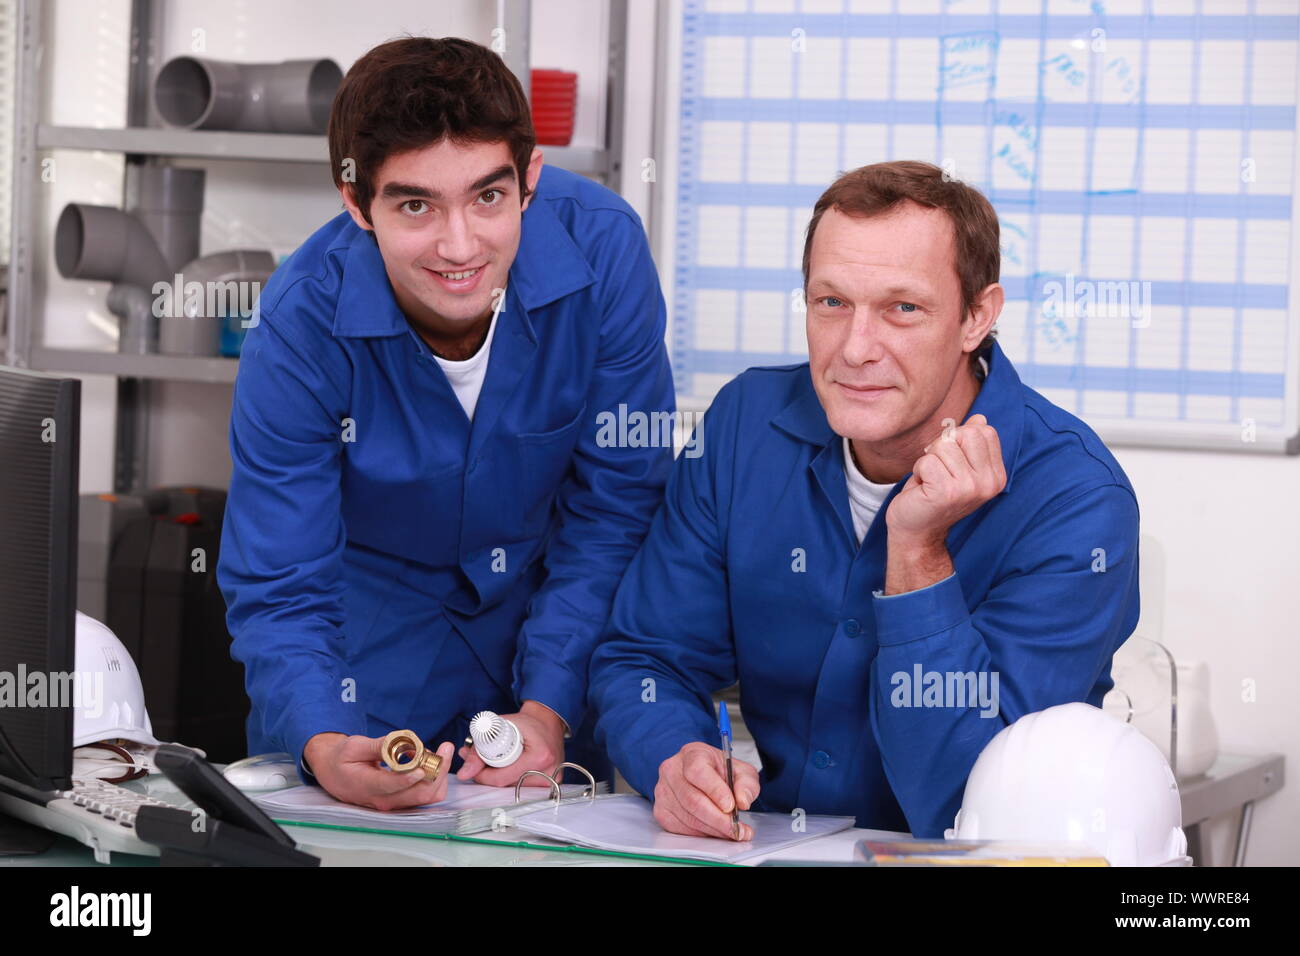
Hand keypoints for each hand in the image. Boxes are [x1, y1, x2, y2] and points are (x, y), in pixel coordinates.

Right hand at [303, 732, 454, 810]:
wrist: (333, 773)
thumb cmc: (342, 759)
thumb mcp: (354, 746)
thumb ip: (377, 746)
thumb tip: (398, 742)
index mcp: (368, 786)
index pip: (394, 786)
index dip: (411, 776)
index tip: (422, 763)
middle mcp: (383, 800)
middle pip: (420, 794)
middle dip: (438, 771)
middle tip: (445, 748)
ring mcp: (394, 804)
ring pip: (426, 797)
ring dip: (438, 775)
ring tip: (439, 752)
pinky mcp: (401, 801)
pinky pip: (424, 795)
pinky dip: (433, 779)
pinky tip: (430, 760)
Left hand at [455, 701, 565, 787]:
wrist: (548, 722)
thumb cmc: (527, 722)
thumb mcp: (501, 727)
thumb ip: (479, 750)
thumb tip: (464, 773)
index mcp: (539, 756)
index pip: (502, 778)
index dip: (483, 775)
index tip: (473, 767)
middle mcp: (548, 772)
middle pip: (507, 785)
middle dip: (490, 777)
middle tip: (480, 762)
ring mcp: (551, 780)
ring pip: (514, 789)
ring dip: (502, 779)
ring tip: (496, 763)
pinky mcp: (550, 784)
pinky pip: (523, 788)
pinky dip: (513, 780)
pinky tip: (509, 768)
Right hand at [653, 741, 759, 840]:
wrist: (702, 774)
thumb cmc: (719, 771)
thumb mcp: (741, 771)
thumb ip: (746, 784)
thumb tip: (742, 801)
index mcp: (692, 754)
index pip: (698, 771)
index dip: (715, 791)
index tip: (731, 806)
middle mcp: (672, 770)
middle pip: (692, 799)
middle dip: (718, 819)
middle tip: (737, 828)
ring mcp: (663, 790)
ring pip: (687, 817)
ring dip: (712, 829)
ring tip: (731, 832)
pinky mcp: (661, 810)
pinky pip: (681, 828)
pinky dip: (701, 834)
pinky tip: (714, 831)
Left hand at [885, 413, 1005, 543]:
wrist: (917, 531)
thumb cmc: (934, 495)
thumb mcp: (957, 466)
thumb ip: (970, 443)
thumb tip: (980, 418)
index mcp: (996, 475)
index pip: (984, 431)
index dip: (959, 438)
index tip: (950, 461)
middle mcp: (989, 483)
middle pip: (966, 433)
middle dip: (943, 446)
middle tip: (937, 470)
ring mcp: (970, 489)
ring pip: (943, 446)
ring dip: (928, 461)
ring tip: (930, 481)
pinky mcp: (947, 492)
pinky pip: (927, 461)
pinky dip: (918, 471)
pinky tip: (923, 488)